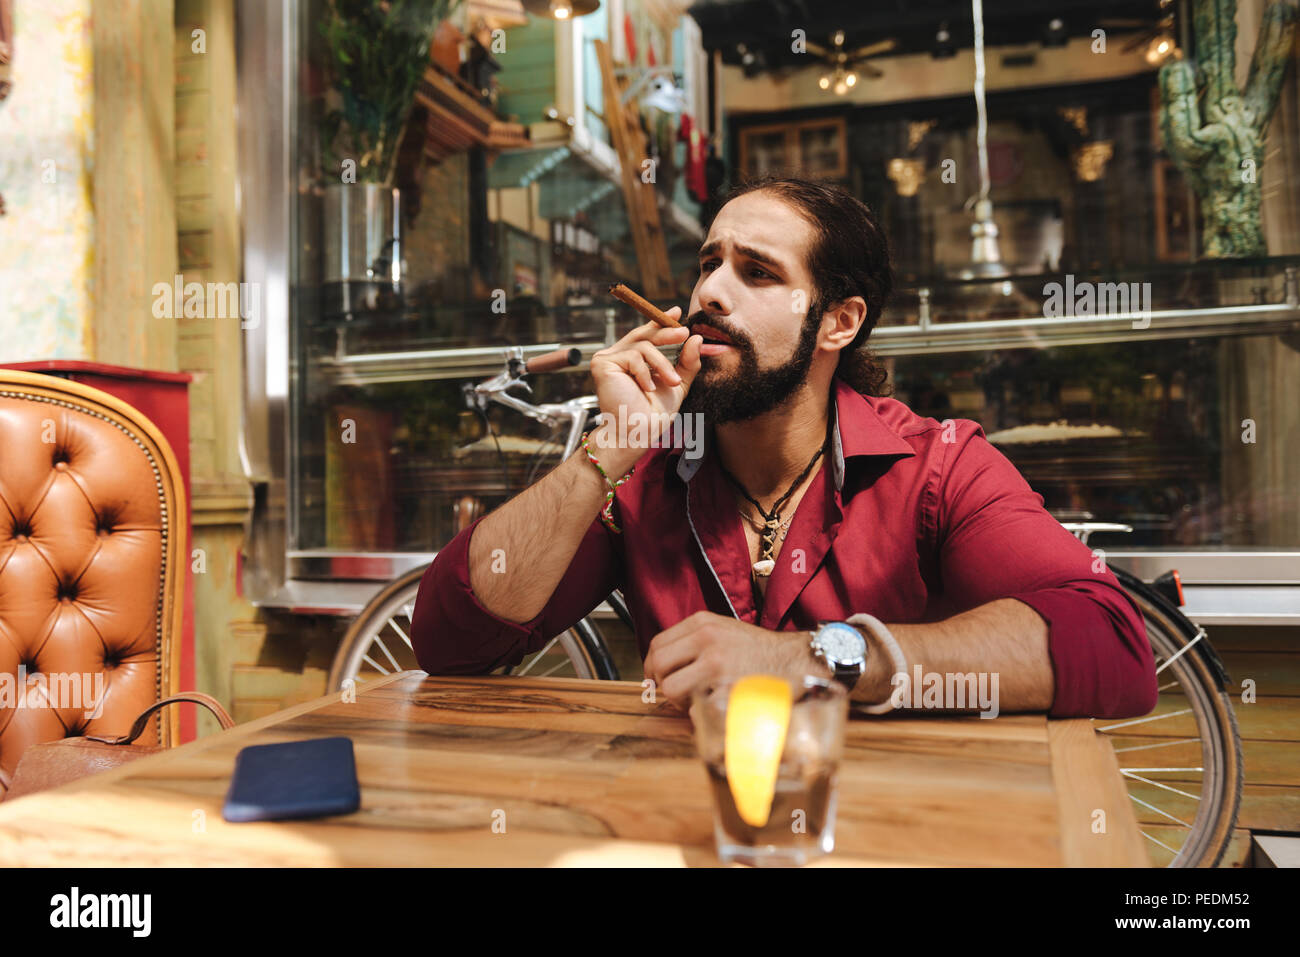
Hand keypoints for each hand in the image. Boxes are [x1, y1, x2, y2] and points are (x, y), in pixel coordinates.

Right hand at [589, 309, 701, 468]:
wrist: (638, 432)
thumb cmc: (652, 414)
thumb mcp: (677, 384)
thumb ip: (687, 362)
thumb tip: (696, 338)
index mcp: (633, 360)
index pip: (646, 335)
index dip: (660, 321)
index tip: (678, 312)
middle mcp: (618, 356)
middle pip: (644, 334)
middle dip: (666, 333)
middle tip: (684, 333)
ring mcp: (608, 359)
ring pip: (643, 346)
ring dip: (662, 364)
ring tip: (672, 382)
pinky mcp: (602, 364)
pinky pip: (632, 356)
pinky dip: (645, 373)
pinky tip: (648, 389)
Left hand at [642, 611, 832, 712]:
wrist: (797, 661)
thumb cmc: (760, 651)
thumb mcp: (724, 630)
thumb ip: (694, 641)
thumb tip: (662, 663)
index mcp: (703, 624)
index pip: (657, 644)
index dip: (652, 666)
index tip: (657, 678)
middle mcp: (707, 640)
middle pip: (659, 666)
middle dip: (662, 684)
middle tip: (676, 693)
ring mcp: (717, 665)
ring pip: (672, 689)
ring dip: (678, 702)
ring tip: (696, 701)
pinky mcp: (728, 690)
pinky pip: (695, 708)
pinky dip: (699, 714)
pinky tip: (713, 709)